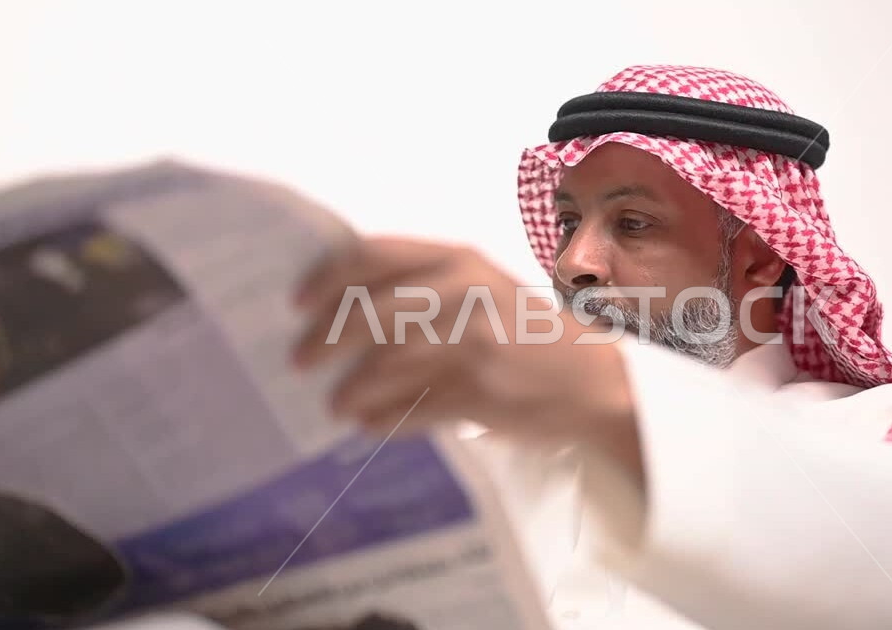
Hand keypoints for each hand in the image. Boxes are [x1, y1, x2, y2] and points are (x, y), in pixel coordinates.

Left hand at [291, 236, 642, 481]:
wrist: (596, 382)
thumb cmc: (530, 334)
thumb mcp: (481, 292)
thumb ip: (424, 291)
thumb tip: (342, 313)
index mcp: (459, 260)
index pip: (372, 257)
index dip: (325, 279)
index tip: (295, 305)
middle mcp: (462, 293)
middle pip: (369, 311)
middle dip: (324, 338)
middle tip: (298, 360)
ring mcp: (472, 342)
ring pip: (386, 364)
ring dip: (351, 388)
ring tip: (336, 405)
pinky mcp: (479, 391)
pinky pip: (412, 408)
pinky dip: (383, 419)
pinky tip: (369, 424)